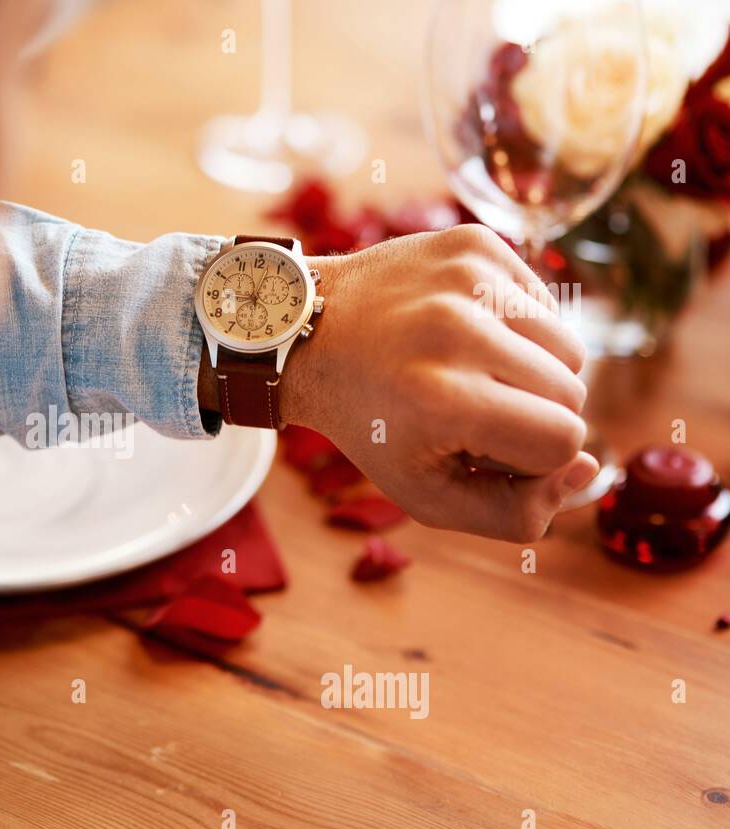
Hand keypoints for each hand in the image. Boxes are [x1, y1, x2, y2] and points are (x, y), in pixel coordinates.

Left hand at [282, 224, 597, 542]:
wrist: (311, 338)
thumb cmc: (372, 423)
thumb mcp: (424, 494)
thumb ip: (514, 512)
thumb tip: (590, 467)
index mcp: (443, 399)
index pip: (563, 440)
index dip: (534, 458)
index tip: (485, 447)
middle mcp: (457, 329)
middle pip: (573, 391)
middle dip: (536, 415)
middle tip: (473, 411)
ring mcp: (466, 277)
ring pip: (569, 345)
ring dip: (534, 371)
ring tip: (474, 373)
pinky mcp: (473, 243)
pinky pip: (545, 302)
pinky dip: (519, 327)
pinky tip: (467, 334)